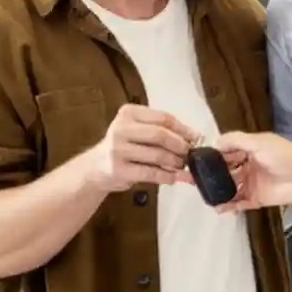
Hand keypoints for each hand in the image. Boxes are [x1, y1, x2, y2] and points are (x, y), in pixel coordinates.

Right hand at [84, 104, 200, 191]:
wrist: (94, 168)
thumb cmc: (122, 147)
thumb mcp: (136, 131)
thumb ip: (160, 131)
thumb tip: (193, 138)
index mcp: (128, 113)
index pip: (162, 118)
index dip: (183, 128)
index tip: (196, 138)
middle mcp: (121, 128)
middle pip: (160, 135)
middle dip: (180, 146)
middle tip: (191, 154)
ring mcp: (118, 150)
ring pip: (157, 155)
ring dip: (175, 163)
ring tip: (183, 167)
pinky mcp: (119, 170)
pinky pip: (150, 173)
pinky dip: (166, 176)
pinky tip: (174, 178)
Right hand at [202, 131, 291, 213]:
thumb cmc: (284, 156)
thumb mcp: (260, 142)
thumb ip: (236, 141)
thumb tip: (215, 142)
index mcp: (250, 150)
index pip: (227, 152)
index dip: (213, 156)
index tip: (195, 160)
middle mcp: (248, 166)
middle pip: (225, 171)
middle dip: (211, 175)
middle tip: (192, 179)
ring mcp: (252, 183)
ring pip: (230, 188)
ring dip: (218, 191)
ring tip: (203, 195)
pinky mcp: (256, 199)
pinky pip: (239, 203)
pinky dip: (229, 206)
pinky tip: (218, 207)